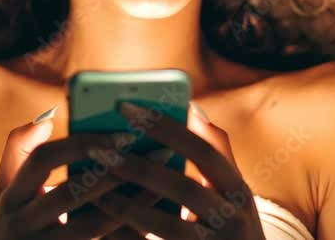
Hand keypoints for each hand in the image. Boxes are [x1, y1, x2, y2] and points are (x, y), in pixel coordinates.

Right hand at [0, 113, 163, 239]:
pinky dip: (127, 234)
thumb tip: (46, 119)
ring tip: (159, 185)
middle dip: (114, 171)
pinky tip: (151, 220)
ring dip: (129, 203)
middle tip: (152, 154)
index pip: (43, 159)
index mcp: (9, 198)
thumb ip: (19, 151)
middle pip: (70, 192)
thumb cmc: (15, 223)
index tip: (119, 133)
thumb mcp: (6, 191)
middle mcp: (20, 225)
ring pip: (91, 225)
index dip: (81, 143)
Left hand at [88, 102, 266, 239]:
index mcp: (239, 193)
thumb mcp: (230, 195)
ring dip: (127, 206)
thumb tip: (191, 108)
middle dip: (139, 167)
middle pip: (184, 188)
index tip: (127, 109)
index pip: (205, 151)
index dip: (167, 128)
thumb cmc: (229, 228)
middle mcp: (233, 221)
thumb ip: (215, 156)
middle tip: (99, 150)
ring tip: (96, 190)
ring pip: (166, 225)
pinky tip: (103, 225)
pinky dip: (127, 236)